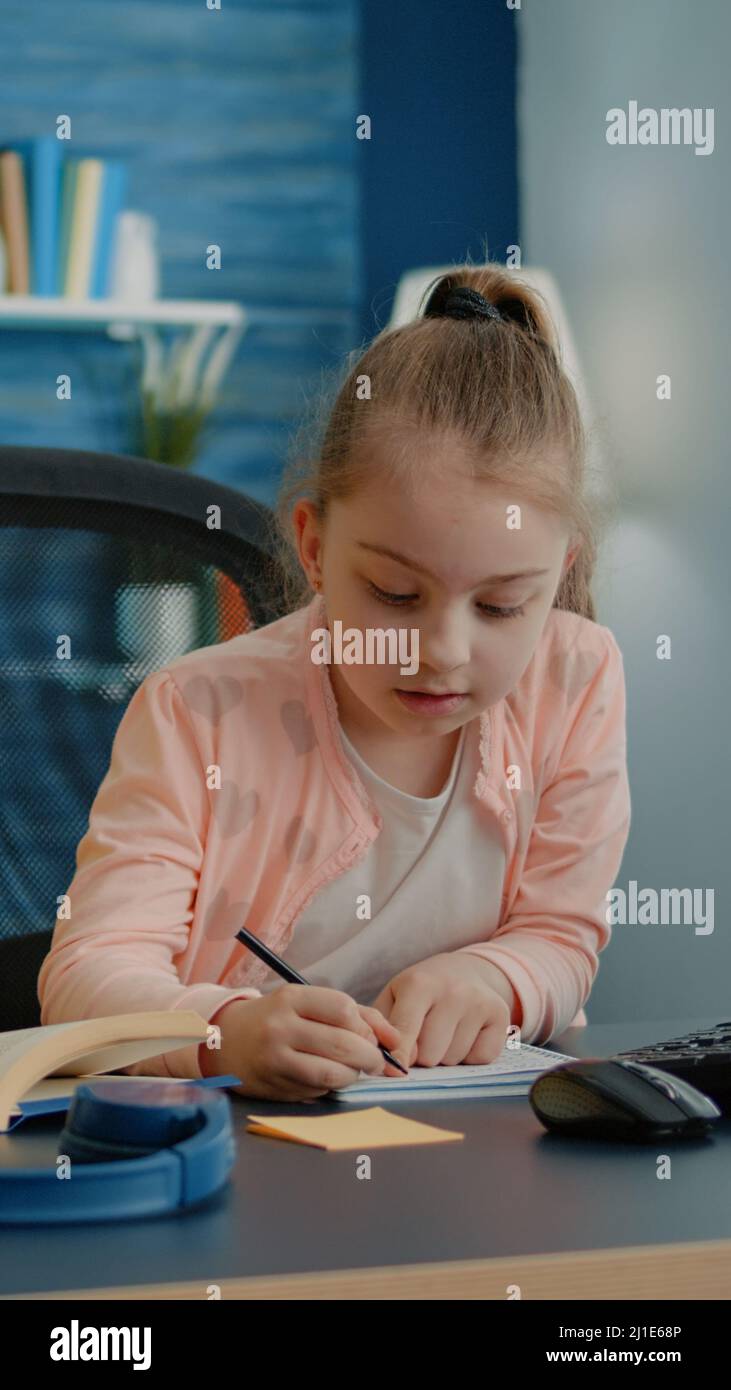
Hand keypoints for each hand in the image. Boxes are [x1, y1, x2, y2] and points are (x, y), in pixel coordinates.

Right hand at [198, 987, 403, 1101]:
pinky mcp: (274, 1086)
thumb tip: (396, 1039)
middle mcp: (280, 1028)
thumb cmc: (277, 1018)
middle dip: (369, 1057)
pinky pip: (316, 1090)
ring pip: (331, 1074)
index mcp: (290, 999)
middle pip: (342, 1045)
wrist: (224, 1040)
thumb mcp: (308, 1003)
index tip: (371, 1036)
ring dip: (352, 1076)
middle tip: (375, 1062)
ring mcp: (274, 1059)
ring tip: (353, 1070)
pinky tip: (328, 1078)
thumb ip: (356, 1015)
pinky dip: (331, 1086)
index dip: (365, 1026)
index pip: (342, 1008)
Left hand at [370, 953, 510, 1068]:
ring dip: (445, 1056)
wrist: (465, 970)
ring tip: (445, 1032)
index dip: (397, 1057)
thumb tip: (388, 1062)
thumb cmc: (421, 991)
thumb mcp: (394, 996)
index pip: (405, 1030)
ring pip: (453, 1060)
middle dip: (422, 1056)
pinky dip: (470, 1056)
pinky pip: (480, 1059)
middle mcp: (453, 991)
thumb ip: (383, 1028)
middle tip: (423, 1037)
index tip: (393, 1073)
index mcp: (419, 983)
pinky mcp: (501, 1016)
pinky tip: (466, 1035)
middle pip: (430, 1055)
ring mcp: (480, 1003)